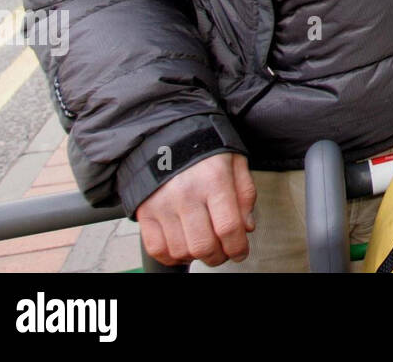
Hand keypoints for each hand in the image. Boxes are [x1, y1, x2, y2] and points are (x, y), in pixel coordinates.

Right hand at [136, 152, 256, 266]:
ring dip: (197, 257)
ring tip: (204, 245)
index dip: (238, 247)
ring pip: (181, 251)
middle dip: (219, 256)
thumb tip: (246, 228)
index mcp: (214, 179)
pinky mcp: (145, 212)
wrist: (166, 135)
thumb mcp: (235, 161)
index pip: (228, 227)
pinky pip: (157, 249)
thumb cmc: (206, 148)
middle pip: (204, 245)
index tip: (241, 252)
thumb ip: (245, 194)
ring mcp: (163, 205)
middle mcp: (187, 194)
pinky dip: (172, 256)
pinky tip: (183, 247)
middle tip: (224, 252)